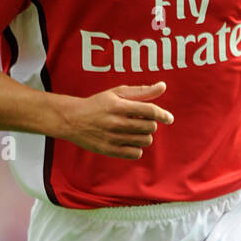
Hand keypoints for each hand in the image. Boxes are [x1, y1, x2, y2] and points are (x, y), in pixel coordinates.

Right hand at [56, 83, 172, 159]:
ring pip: (145, 140)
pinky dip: (137, 148)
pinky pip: (135, 153)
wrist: (72, 119)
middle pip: (150, 127)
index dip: (163, 114)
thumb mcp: (117, 93)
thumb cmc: (98, 104)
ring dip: (144, 135)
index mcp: (119, 106)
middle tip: (141, 120)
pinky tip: (130, 141)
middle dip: (150, 123)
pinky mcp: (110, 150)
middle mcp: (116, 122)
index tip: (169, 118)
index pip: (150, 111)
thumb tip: (163, 86)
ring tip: (135, 130)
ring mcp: (113, 138)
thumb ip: (141, 91)